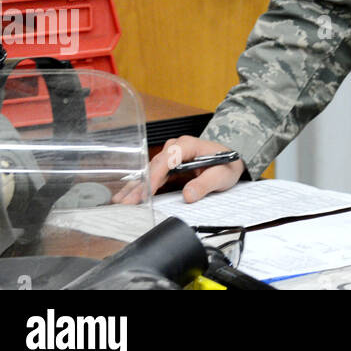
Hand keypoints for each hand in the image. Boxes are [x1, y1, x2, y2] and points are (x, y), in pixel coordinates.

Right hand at [112, 136, 245, 204]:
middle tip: (126, 205)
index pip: (167, 159)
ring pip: (149, 172)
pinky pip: (152, 177)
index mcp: (188, 145)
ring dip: (136, 188)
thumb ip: (206, 184)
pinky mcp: (167, 166)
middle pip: (154, 167)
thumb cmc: (226, 165)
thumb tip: (188, 195)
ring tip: (120, 204)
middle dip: (140, 186)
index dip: (155, 176)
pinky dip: (140, 188)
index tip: (146, 193)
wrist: (230, 162)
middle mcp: (176, 148)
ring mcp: (169, 156)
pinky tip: (126, 197)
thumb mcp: (222, 175)